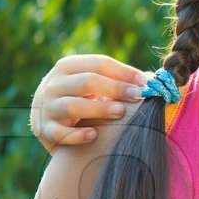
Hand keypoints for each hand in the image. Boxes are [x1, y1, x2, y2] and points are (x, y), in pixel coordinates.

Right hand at [30, 54, 149, 151]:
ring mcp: (45, 107)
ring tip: (120, 112)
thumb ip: (118, 82)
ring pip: (71, 105)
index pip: (97, 63)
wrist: (53, 127)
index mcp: (67, 67)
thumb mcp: (95, 88)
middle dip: (114, 88)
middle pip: (85, 82)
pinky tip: (94, 135)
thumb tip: (155, 81)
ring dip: (98, 109)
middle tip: (137, 96)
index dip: (123, 72)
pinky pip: (59, 132)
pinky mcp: (43, 130)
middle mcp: (52, 84)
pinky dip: (77, 134)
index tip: (144, 81)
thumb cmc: (84, 104)